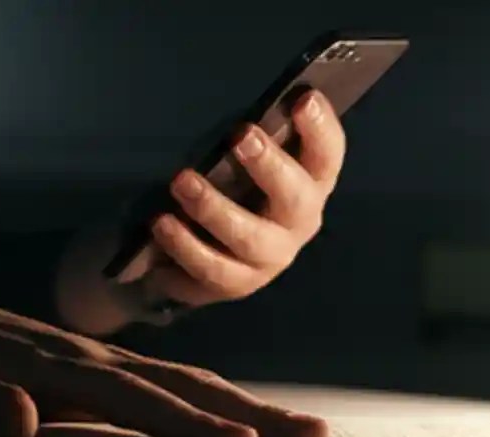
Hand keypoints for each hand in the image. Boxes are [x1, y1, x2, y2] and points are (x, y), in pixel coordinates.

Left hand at [0, 285, 328, 436]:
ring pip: (171, 379)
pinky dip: (191, 397)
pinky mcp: (71, 367)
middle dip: (247, 409)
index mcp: (58, 366)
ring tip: (282, 424)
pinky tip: (205, 412)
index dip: (191, 424)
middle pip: (179, 383)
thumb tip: (22, 422)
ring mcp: (81, 359)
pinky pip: (148, 384)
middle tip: (312, 433)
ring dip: (231, 402)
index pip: (137, 400)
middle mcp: (83, 358)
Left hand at [149, 89, 345, 305]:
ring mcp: (269, 258)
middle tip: (242, 136)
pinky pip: (212, 269)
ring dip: (213, 208)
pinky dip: (184, 245)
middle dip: (270, 166)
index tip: (304, 100)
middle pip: (296, 198)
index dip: (321, 129)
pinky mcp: (237, 284)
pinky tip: (162, 223)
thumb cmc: (231, 189)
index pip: (327, 155)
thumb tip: (237, 101)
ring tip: (181, 182)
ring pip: (248, 238)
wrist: (201, 255)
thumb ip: (250, 141)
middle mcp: (298, 223)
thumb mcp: (243, 163)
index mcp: (309, 184)